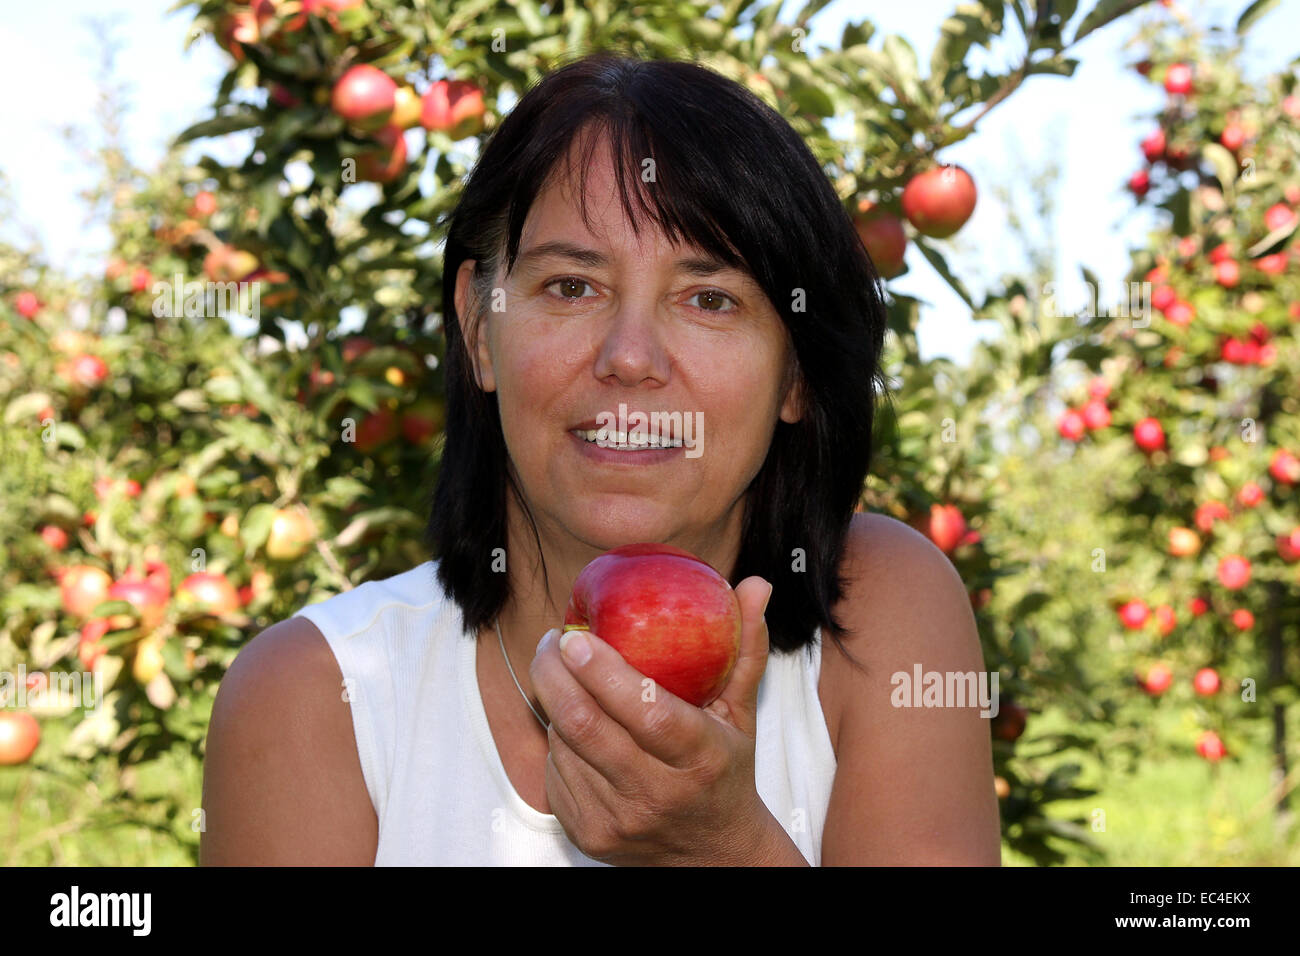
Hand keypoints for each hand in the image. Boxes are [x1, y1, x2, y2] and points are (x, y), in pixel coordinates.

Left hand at [529, 576, 778, 865]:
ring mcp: (618, 822)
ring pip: (564, 747)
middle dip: (555, 676)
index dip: (605, 673)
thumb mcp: (742, 714)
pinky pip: (555, 772)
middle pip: (588, 729)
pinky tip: (571, 721)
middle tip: (553, 640)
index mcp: (701, 760)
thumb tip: (757, 583)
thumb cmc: (725, 770)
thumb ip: (746, 648)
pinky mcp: (588, 837)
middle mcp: (658, 796)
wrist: (712, 857)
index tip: (577, 636)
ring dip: (554, 702)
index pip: (648, 713)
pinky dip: (556, 738)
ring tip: (562, 672)